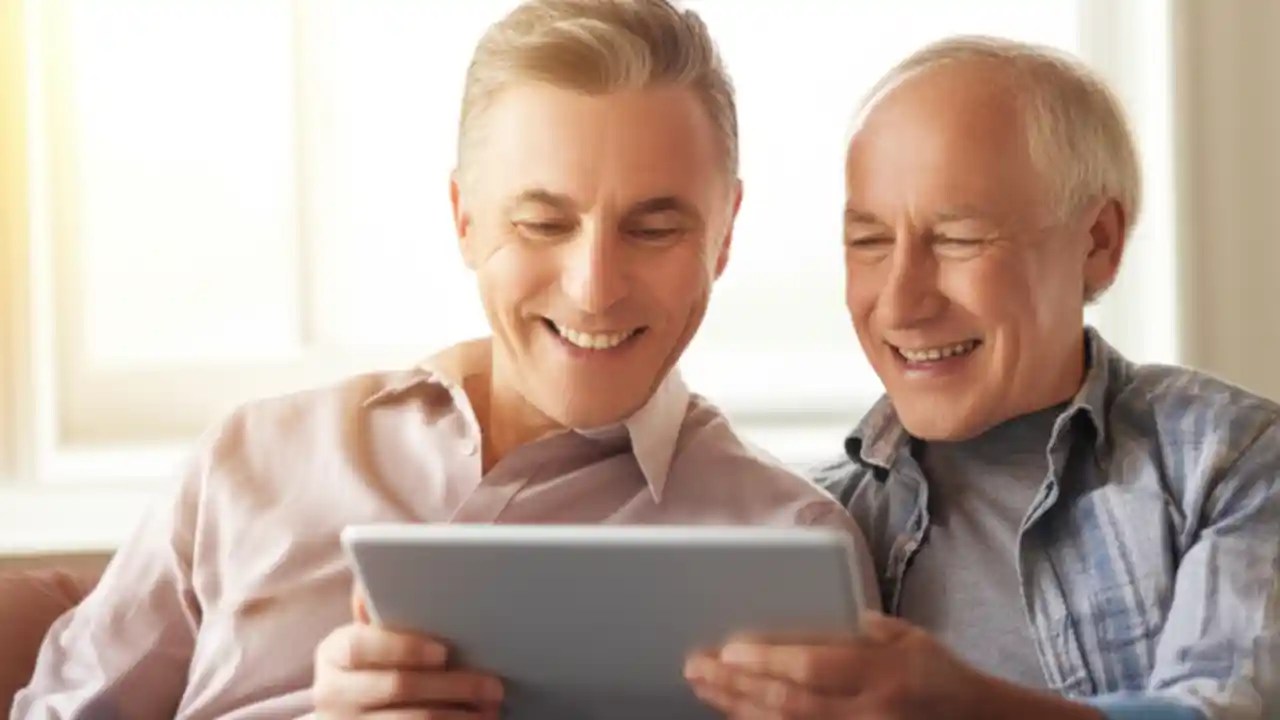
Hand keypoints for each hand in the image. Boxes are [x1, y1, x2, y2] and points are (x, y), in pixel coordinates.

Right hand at [311, 586, 504, 718]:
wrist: (352, 710)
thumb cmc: (373, 664)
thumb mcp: (370, 639)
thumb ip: (383, 612)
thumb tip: (388, 574)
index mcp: (333, 653)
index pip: (362, 645)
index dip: (405, 647)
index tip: (443, 652)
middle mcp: (332, 692)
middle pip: (397, 686)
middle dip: (451, 685)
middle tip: (493, 685)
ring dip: (457, 715)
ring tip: (490, 709)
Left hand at [684, 612, 1100, 719]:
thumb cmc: (938, 673)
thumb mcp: (907, 636)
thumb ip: (858, 626)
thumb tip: (806, 614)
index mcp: (885, 672)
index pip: (816, 666)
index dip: (769, 660)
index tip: (728, 648)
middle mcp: (869, 711)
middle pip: (790, 702)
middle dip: (738, 685)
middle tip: (697, 666)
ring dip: (739, 708)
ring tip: (704, 687)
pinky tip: (737, 713)